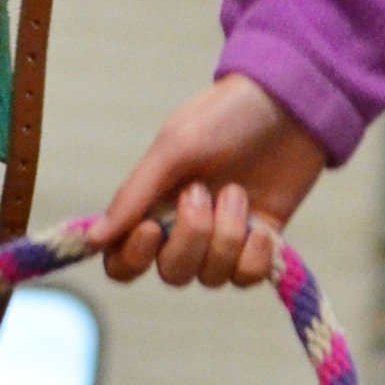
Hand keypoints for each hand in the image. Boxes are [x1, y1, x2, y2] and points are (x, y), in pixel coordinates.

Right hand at [94, 72, 328, 289]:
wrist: (291, 105)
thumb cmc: (225, 116)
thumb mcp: (174, 147)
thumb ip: (133, 195)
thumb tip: (93, 240)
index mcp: (153, 202)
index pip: (123, 260)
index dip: (132, 257)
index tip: (152, 227)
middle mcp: (183, 228)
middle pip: (172, 273)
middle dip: (191, 238)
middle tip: (204, 191)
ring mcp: (223, 239)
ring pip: (211, 277)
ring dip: (226, 236)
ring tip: (238, 191)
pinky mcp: (259, 244)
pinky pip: (246, 278)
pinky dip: (254, 257)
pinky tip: (262, 227)